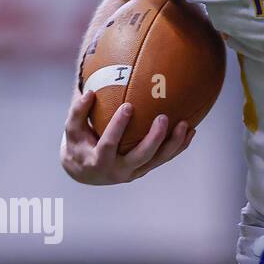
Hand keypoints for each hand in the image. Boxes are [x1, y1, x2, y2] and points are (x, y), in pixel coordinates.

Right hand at [60, 89, 193, 185]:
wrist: (86, 172)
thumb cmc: (79, 144)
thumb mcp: (72, 131)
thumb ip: (78, 112)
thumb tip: (90, 92)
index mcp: (97, 160)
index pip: (109, 144)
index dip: (118, 126)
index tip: (128, 106)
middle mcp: (118, 170)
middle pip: (140, 156)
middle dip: (154, 138)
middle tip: (163, 117)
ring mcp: (134, 172)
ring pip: (158, 159)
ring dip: (173, 143)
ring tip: (186, 124)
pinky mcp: (145, 169)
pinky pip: (165, 158)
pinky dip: (179, 146)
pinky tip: (191, 130)